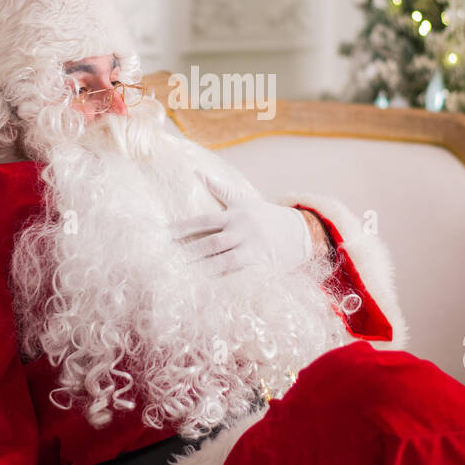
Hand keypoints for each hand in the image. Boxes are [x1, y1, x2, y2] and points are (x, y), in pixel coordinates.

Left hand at [170, 171, 312, 277]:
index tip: (164, 234)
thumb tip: (196, 172)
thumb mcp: (244, 200)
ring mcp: (253, 251)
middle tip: (168, 261)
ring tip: (184, 278)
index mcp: (235, 216)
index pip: (205, 220)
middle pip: (212, 243)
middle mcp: (243, 232)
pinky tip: (211, 292)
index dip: (184, 227)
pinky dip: (226, 285)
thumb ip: (219, 189)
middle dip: (190, 253)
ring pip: (226, 262)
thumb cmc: (265, 216)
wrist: (300, 232)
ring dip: (205, 271)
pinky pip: (241, 278)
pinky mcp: (262, 268)